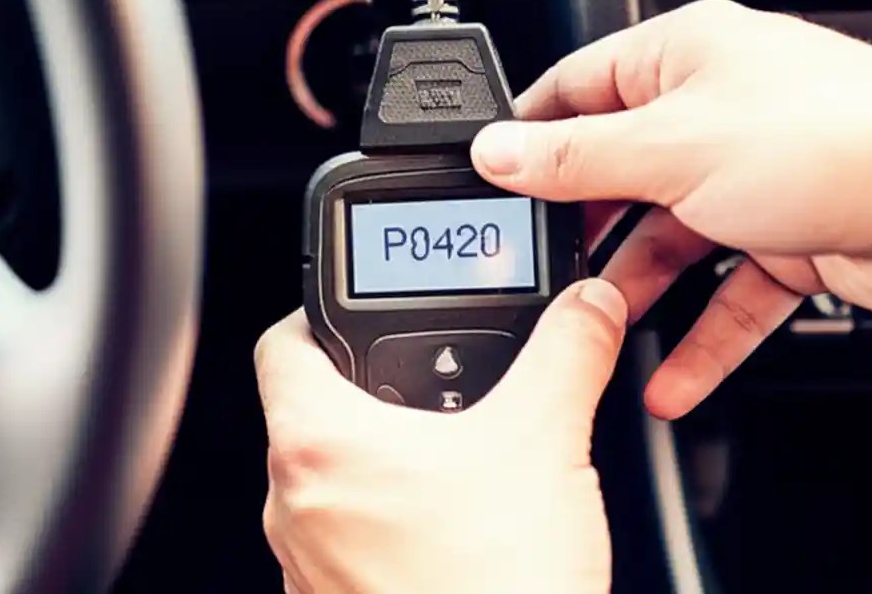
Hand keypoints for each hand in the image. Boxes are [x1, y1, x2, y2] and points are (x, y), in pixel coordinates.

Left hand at [255, 279, 627, 593]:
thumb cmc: (495, 586)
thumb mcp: (546, 443)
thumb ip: (569, 356)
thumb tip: (589, 309)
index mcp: (318, 444)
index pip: (282, 342)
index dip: (321, 310)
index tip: (363, 306)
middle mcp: (293, 504)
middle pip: (314, 410)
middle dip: (376, 388)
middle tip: (435, 378)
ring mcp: (308, 564)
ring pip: (335, 480)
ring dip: (387, 458)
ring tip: (457, 452)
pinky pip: (351, 540)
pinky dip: (392, 519)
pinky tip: (455, 524)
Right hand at [469, 0, 871, 419]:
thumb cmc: (839, 141)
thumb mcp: (672, 149)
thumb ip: (575, 159)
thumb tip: (497, 151)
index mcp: (684, 60)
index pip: (578, 91)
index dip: (528, 137)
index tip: (488, 187)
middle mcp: (717, 115)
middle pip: (620, 176)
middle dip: (583, 230)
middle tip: (540, 273)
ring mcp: (754, 181)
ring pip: (671, 244)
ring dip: (638, 295)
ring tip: (597, 337)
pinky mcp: (791, 242)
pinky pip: (726, 298)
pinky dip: (699, 341)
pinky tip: (668, 380)